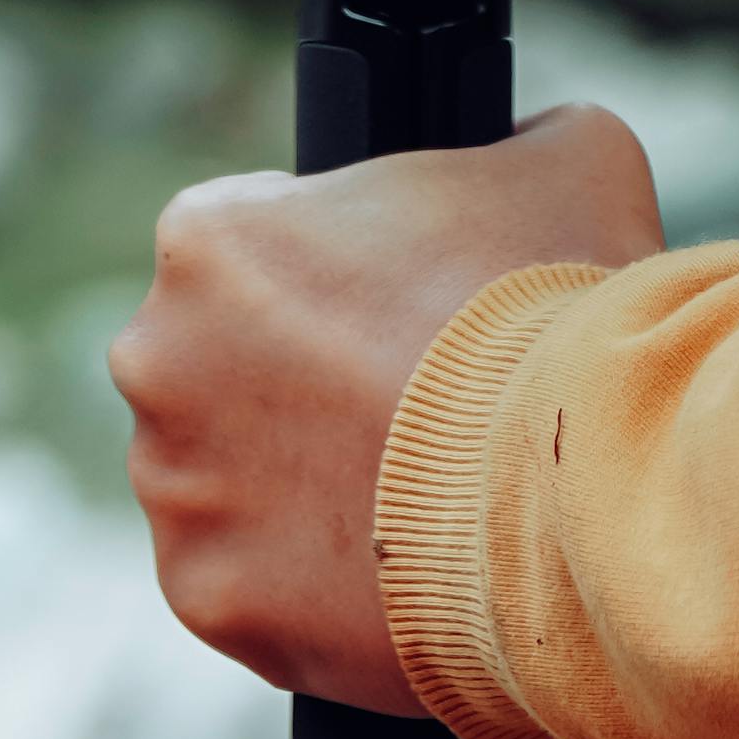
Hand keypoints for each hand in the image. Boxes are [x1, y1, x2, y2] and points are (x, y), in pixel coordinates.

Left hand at [109, 108, 668, 712]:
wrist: (579, 493)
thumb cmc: (559, 315)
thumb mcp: (572, 161)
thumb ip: (522, 141)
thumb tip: (533, 144)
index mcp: (214, 238)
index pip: (249, 244)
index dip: (333, 275)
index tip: (395, 310)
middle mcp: (158, 358)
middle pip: (222, 370)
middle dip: (297, 390)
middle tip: (407, 410)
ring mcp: (177, 490)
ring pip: (226, 485)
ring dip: (298, 493)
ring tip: (414, 501)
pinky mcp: (210, 597)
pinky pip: (249, 588)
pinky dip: (308, 590)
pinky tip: (396, 569)